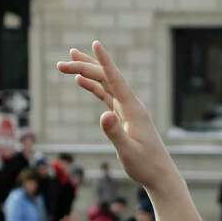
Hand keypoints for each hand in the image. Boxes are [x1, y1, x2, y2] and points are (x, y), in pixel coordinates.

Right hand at [56, 43, 177, 192]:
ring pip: (106, 86)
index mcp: (134, 110)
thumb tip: (103, 115)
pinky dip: (94, 88)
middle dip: (85, 68)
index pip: (116, 80)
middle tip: (60, 63)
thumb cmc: (146, 166)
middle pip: (107, 79)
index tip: (96, 43)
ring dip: (87, 74)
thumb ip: (114, 133)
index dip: (105, 62)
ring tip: (67, 63)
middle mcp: (132, 106)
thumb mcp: (127, 151)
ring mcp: (129, 111)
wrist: (160, 177)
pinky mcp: (125, 118)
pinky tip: (82, 82)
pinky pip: (107, 97)